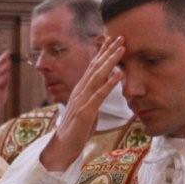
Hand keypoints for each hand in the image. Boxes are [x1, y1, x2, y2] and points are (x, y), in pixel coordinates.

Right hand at [39, 37, 124, 170]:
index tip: (112, 40)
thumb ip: (95, 97)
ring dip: (110, 61)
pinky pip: (99, 95)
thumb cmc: (77, 129)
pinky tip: (118, 74)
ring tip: (121, 49)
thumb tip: (105, 87)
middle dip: (108, 51)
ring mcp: (82, 100)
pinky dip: (109, 83)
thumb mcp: (88, 108)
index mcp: (81, 89)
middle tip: (120, 37)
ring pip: (98, 76)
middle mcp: (81, 91)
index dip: (102, 53)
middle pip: (96, 67)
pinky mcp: (86, 112)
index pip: (93, 67)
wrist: (63, 146)